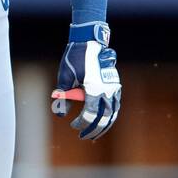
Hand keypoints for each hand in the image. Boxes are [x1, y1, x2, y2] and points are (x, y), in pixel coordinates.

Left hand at [52, 21, 120, 140]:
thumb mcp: (64, 76)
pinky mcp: (115, 84)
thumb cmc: (75, 57)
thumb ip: (63, 96)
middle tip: (83, 136)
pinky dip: (111, 115)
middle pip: (103, 117)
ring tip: (95, 133)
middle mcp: (106, 89)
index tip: (74, 126)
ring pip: (112, 112)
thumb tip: (61, 114)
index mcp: (93, 88)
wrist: (90, 41)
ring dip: (104, 125)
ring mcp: (113, 87)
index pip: (90, 114)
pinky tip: (104, 120)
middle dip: (94, 129)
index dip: (82, 123)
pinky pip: (116, 104)